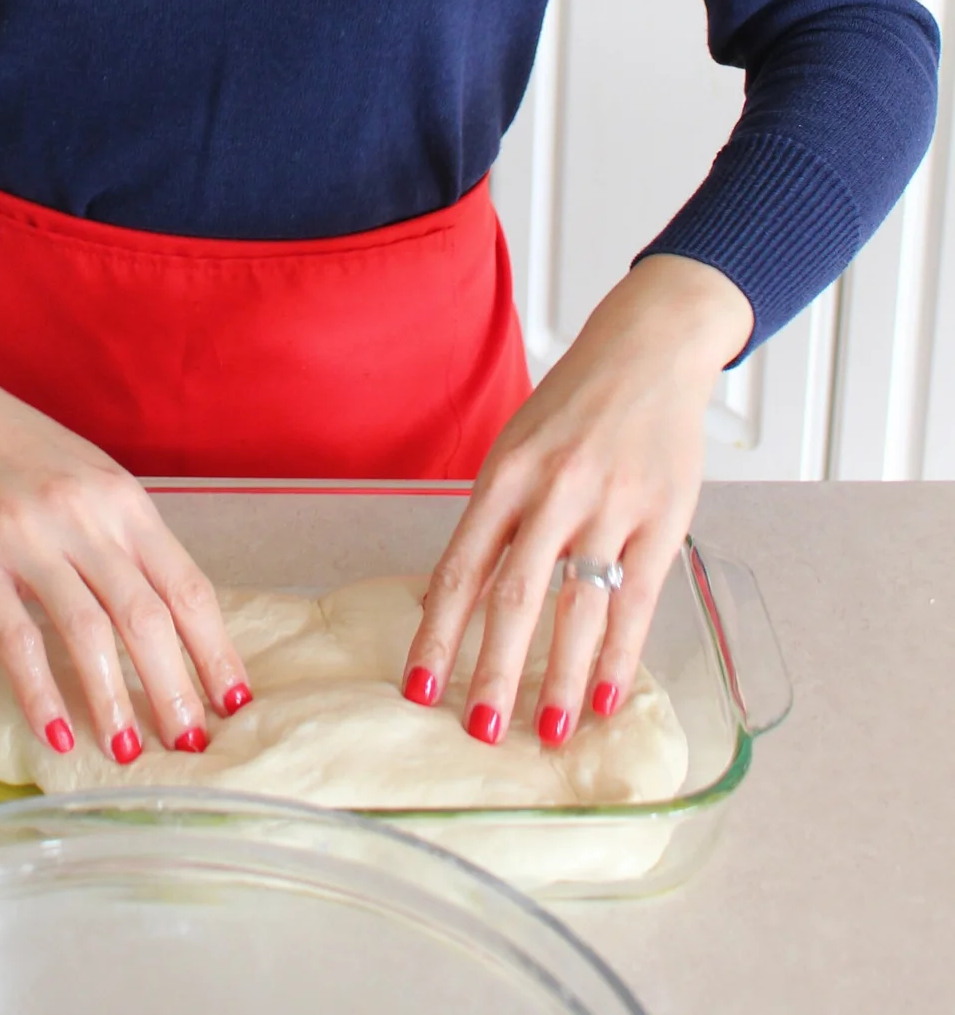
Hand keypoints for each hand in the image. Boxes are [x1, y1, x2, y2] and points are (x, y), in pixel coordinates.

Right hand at [0, 288, 250, 762]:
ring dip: (113, 700)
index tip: (235, 699)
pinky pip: (15, 638)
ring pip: (89, 632)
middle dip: (175, 689)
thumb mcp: (87, 477)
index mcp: (122, 500)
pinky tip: (55, 734)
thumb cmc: (11, 446)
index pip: (186, 584)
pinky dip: (39, 692)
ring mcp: (28, 539)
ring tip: (128, 753)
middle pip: (147, 616)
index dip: (214, 647)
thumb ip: (121, 536)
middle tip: (191, 746)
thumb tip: (164, 613)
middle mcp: (85, 517)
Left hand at [401, 254, 752, 746]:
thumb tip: (454, 598)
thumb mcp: (518, 447)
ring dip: (560, 677)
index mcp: (506, 474)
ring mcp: (611, 505)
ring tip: (545, 732)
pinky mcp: (663, 518)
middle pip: (516, 595)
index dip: (437, 634)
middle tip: (479, 733)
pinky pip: (638, 599)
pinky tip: (604, 697)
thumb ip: (495, 519)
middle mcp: (553, 490)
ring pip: (578, 607)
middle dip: (495, 672)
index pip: (461, 568)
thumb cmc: (574, 406)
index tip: (419, 690)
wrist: (650, 347)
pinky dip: (620, 655)